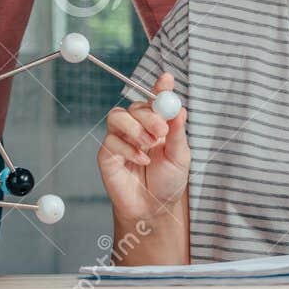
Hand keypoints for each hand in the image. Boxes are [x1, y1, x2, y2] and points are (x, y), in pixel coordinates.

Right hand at [97, 73, 188, 223]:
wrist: (153, 209)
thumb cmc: (168, 181)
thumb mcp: (180, 156)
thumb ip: (177, 133)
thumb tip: (181, 110)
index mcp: (157, 123)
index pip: (156, 99)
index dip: (160, 87)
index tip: (166, 79)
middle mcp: (137, 127)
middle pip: (136, 106)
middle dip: (149, 115)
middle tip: (160, 130)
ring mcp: (120, 139)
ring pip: (117, 116)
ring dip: (135, 129)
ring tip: (149, 146)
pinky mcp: (107, 154)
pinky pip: (111, 140)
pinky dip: (128, 149)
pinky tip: (141, 160)